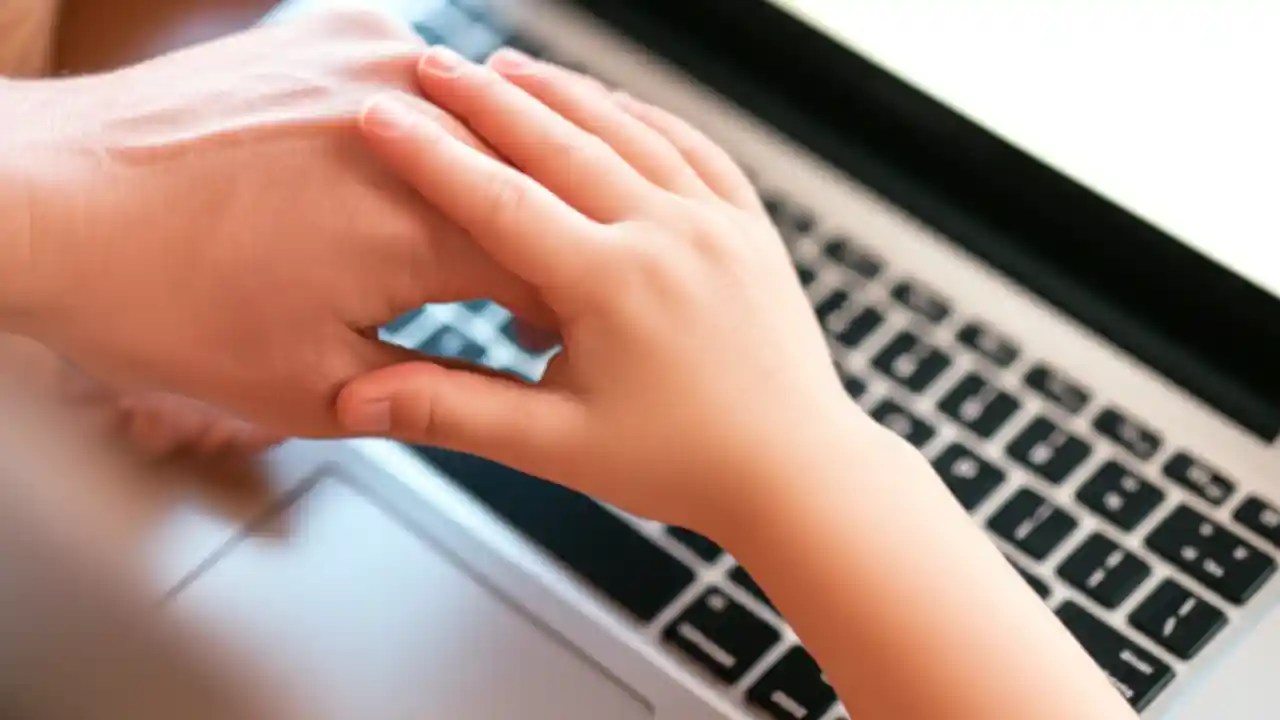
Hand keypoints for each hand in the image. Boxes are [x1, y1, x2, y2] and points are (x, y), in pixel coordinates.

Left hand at [9, 12, 546, 438]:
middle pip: (532, 189)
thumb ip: (435, 390)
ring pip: (484, 129)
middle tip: (505, 290)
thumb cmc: (162, 298)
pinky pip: (420, 78)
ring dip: (485, 180)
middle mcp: (412, 126)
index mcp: (420, 226)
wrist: (49, 202)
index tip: (543, 335)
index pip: (557, 268)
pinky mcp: (333, 32)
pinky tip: (393, 165)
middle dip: (534, 244)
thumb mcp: (315, 391)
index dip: (562, 312)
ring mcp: (371, 62)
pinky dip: (427, 127)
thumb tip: (495, 393)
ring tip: (445, 227)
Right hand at [337, 48, 874, 531]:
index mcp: (615, 284)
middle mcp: (669, 234)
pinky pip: (695, 149)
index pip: (500, 200)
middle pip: (561, 143)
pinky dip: (646, 117)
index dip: (431, 154)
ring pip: (628, 132)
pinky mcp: (751, 229)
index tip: (379, 114)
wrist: (800, 472)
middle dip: (486, 99)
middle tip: (430, 64)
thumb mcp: (558, 447)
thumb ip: (455, 412)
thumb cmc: (684, 466)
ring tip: (506, 66)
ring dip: (562, 94)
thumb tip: (354, 402)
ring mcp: (718, 223)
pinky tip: (614, 103)